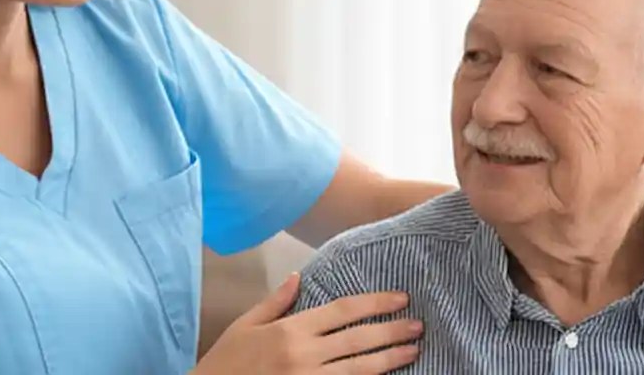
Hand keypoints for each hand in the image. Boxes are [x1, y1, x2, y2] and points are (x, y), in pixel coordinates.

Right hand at [193, 272, 421, 373]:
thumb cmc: (225, 364)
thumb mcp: (245, 326)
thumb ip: (276, 302)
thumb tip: (298, 277)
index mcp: (290, 330)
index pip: (343, 311)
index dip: (374, 304)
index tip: (400, 299)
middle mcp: (304, 356)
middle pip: (358, 340)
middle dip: (391, 332)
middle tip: (418, 325)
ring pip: (359, 370)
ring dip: (389, 360)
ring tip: (413, 351)